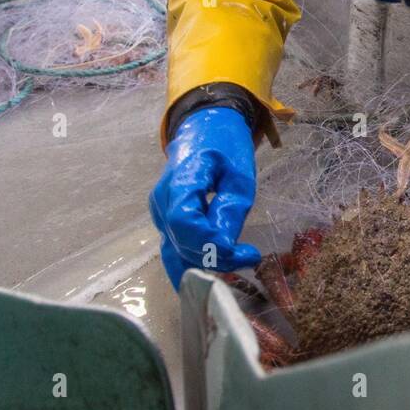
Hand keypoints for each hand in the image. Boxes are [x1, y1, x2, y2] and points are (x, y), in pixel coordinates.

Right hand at [149, 106, 260, 288]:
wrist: (204, 131)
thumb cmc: (225, 148)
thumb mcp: (239, 175)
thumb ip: (230, 210)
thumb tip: (225, 248)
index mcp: (181, 179)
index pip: (184, 221)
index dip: (209, 243)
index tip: (241, 251)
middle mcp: (162, 199)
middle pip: (181, 241)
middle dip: (215, 256)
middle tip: (250, 256)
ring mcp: (159, 212)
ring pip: (177, 250)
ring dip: (207, 263)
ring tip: (239, 259)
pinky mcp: (165, 222)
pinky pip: (175, 249)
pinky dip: (194, 264)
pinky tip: (215, 277)